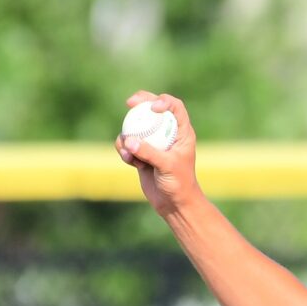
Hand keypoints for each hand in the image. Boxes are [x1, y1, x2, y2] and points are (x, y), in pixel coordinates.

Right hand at [116, 91, 197, 215]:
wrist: (173, 204)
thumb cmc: (179, 184)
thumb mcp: (167, 166)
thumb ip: (148, 152)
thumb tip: (128, 140)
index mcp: (181, 133)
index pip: (175, 107)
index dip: (164, 101)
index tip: (152, 107)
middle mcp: (167, 134)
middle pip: (152, 109)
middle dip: (140, 103)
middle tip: (130, 103)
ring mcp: (153, 143)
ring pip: (136, 127)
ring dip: (128, 136)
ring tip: (130, 154)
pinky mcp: (142, 154)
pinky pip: (128, 145)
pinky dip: (125, 150)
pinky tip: (129, 162)